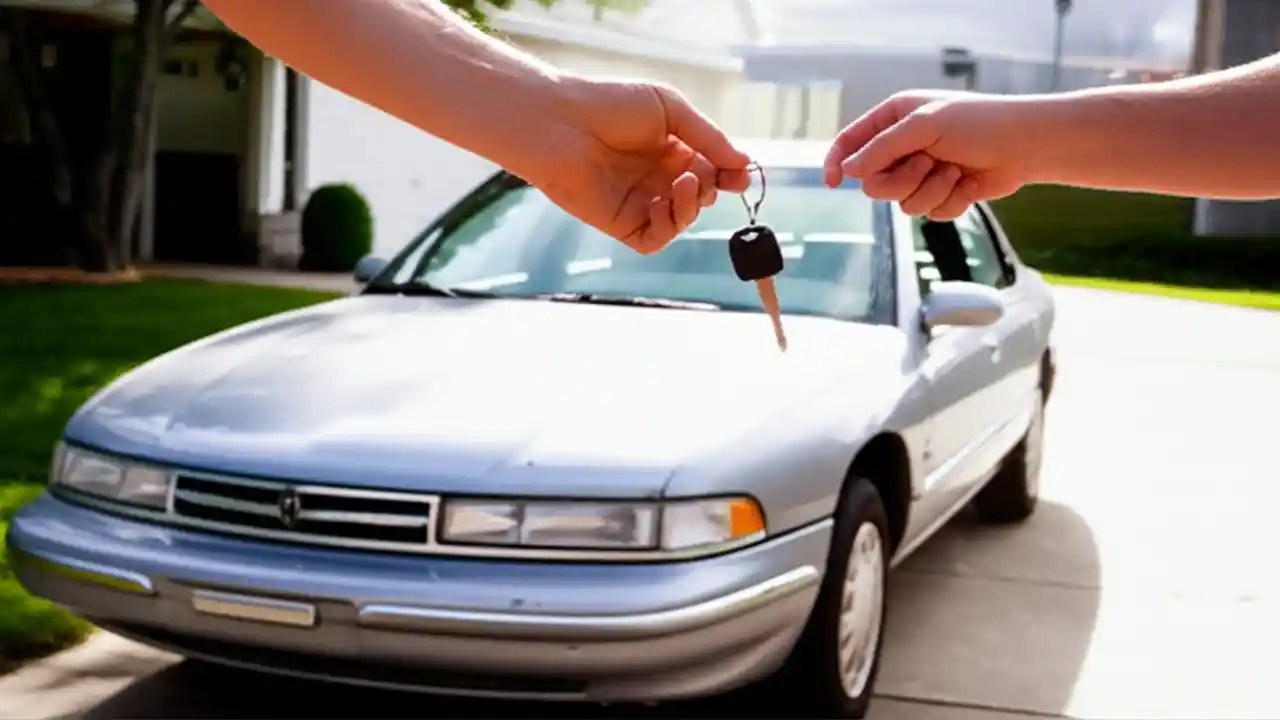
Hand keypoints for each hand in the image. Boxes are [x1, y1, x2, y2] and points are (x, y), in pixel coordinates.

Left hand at [532, 77, 751, 253]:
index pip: (711, 168)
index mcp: (670, 147)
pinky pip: (654, 240)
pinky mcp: (620, 223)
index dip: (730, 174)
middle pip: (702, 194)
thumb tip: (745, 164)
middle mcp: (656, 176)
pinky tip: (662, 204)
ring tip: (685, 182)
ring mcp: (639, 201)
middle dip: (711, 186)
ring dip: (693, 205)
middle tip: (703, 172)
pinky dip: (667, 227)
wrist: (561, 123)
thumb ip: (709, 138)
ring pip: (682, 219)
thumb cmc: (610, 104)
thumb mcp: (671, 109)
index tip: (742, 175)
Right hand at [823, 91, 1034, 219]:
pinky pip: (929, 213)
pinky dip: (951, 201)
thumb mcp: (925, 126)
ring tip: (956, 172)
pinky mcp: (941, 194)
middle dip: (902, 180)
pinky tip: (970, 183)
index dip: (837, 161)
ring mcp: (921, 173)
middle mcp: (903, 147)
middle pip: (874, 183)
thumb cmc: (979, 123)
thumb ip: (883, 148)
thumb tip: (849, 171)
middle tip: (928, 164)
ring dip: (932, 191)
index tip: (832, 182)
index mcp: (894, 119)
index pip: (851, 142)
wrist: (1026, 146)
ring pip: (902, 203)